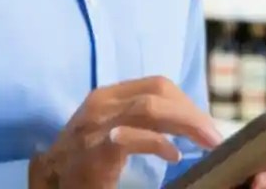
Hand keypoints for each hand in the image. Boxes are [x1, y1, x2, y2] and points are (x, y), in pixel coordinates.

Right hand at [29, 76, 221, 188]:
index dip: (188, 103)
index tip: (207, 127)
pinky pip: (132, 137)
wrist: (51, 183)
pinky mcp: (94, 150)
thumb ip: (138, 123)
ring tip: (208, 144)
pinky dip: (159, 143)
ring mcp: (96, 125)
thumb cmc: (83, 161)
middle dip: (192, 113)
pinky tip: (174, 156)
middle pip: (159, 91)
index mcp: (108, 97)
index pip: (157, 85)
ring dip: (186, 124)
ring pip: (150, 108)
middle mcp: (101, 103)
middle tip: (214, 138)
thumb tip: (183, 128)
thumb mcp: (110, 131)